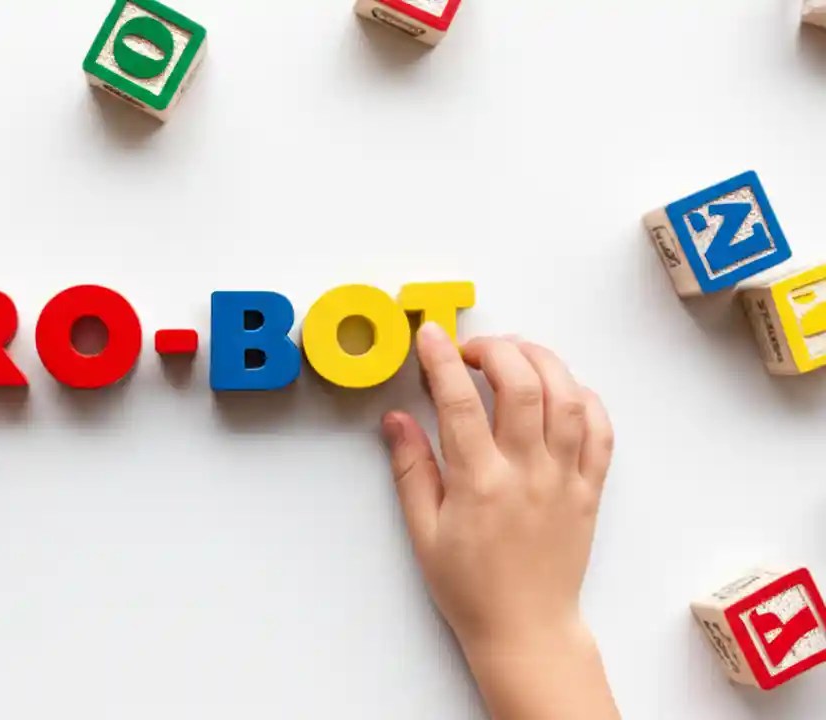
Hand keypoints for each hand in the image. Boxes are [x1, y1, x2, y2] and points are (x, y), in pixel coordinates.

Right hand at [382, 324, 617, 719]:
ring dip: (541, 361)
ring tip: (515, 354)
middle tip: (472, 348)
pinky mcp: (590, 489)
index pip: (459, 402)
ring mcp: (565, 479)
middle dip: (496, 349)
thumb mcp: (423, 531)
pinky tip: (561, 389)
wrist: (525, 629)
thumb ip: (411, 469)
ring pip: (567, 397)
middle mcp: (527, 474)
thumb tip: (396, 419)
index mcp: (480, 484)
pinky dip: (584, 397)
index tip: (430, 336)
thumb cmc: (470, 587)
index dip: (442, 360)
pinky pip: (600, 430)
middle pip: (522, 385)